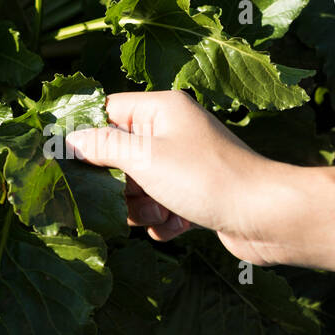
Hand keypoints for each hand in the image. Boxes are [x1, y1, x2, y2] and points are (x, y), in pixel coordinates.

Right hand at [64, 90, 334, 267]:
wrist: (266, 216)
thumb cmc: (207, 178)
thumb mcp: (144, 158)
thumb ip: (101, 147)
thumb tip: (68, 141)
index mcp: (161, 109)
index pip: (106, 112)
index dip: (86, 137)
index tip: (70, 163)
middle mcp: (173, 132)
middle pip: (118, 156)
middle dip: (119, 184)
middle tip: (133, 196)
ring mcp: (185, 164)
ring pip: (137, 187)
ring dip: (141, 207)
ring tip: (161, 213)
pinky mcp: (195, 195)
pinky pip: (160, 207)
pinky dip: (163, 220)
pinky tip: (178, 225)